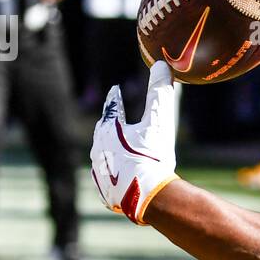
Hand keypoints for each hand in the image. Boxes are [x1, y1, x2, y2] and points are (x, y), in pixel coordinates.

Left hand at [90, 62, 178, 223]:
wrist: (145, 194)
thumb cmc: (152, 155)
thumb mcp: (159, 121)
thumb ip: (159, 92)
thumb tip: (161, 65)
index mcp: (109, 128)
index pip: (112, 108)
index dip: (116, 99)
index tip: (116, 91)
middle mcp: (98, 147)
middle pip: (103, 131)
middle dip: (109, 124)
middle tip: (114, 120)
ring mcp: (99, 170)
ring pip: (102, 155)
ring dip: (109, 149)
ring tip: (118, 149)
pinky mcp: (103, 190)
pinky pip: (106, 176)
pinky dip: (112, 172)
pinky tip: (118, 175)